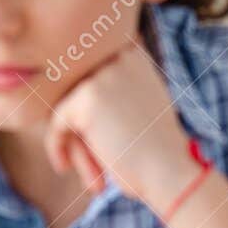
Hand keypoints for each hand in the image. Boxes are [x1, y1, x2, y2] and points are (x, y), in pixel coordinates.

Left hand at [44, 37, 204, 216]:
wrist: (171, 171)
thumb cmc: (156, 153)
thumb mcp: (138, 110)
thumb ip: (111, 95)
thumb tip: (63, 90)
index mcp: (134, 56)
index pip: (88, 78)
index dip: (85, 114)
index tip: (86, 142)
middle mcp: (120, 57)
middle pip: (76, 92)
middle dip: (77, 129)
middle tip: (84, 162)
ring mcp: (103, 74)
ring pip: (66, 108)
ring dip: (72, 140)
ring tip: (82, 169)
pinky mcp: (87, 96)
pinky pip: (57, 123)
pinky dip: (57, 146)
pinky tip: (64, 166)